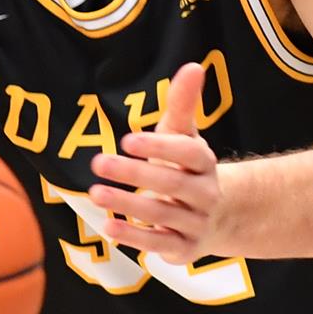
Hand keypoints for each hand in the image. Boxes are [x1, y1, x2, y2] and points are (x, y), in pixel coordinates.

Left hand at [86, 62, 219, 263]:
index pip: (187, 152)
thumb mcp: (183, 135)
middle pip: (171, 183)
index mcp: (204, 162)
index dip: (158, 146)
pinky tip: (109, 227)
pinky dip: (135, 237)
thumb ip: (183, 104)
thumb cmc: (187, 167)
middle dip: (134, 174)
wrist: (217, 216)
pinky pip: (159, 243)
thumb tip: (194, 65)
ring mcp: (195, 222)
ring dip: (128, 205)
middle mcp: (204, 193)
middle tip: (97, 163)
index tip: (127, 140)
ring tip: (95, 193)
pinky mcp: (184, 248)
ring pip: (162, 214)